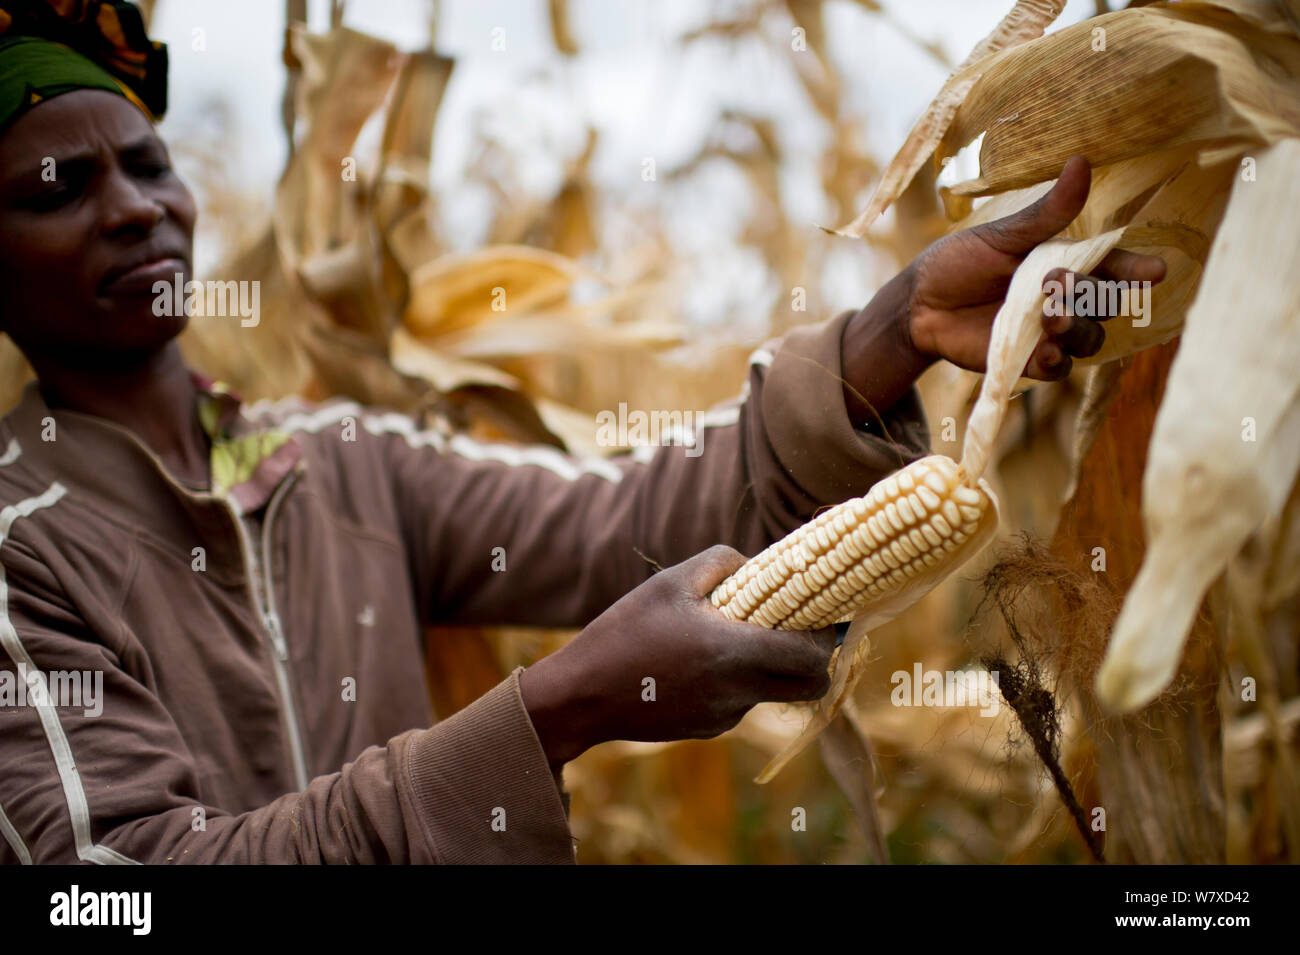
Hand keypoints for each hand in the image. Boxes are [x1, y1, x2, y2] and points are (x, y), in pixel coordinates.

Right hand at [519, 546, 836, 769]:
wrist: (581, 696)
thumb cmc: (625, 630)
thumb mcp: (671, 581)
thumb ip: (724, 563)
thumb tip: (757, 566)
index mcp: (734, 652)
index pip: (814, 656)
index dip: (827, 634)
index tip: (818, 611)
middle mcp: (738, 691)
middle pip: (812, 685)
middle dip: (814, 658)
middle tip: (794, 628)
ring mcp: (725, 715)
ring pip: (773, 690)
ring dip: (768, 666)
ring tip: (727, 637)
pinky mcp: (708, 728)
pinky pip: (740, 701)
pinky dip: (734, 681)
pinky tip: (695, 663)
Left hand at [839, 156, 1166, 428]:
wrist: (920, 304)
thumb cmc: (961, 262)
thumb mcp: (1002, 236)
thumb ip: (1045, 214)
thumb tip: (1081, 162)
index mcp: (1068, 261)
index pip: (1113, 266)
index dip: (1135, 269)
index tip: (1154, 270)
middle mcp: (1067, 299)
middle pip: (1106, 304)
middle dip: (1090, 294)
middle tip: (1055, 281)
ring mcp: (1050, 332)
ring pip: (1088, 338)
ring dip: (1076, 328)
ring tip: (1051, 316)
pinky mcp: (1029, 361)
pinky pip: (1058, 369)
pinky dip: (1054, 361)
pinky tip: (1044, 353)